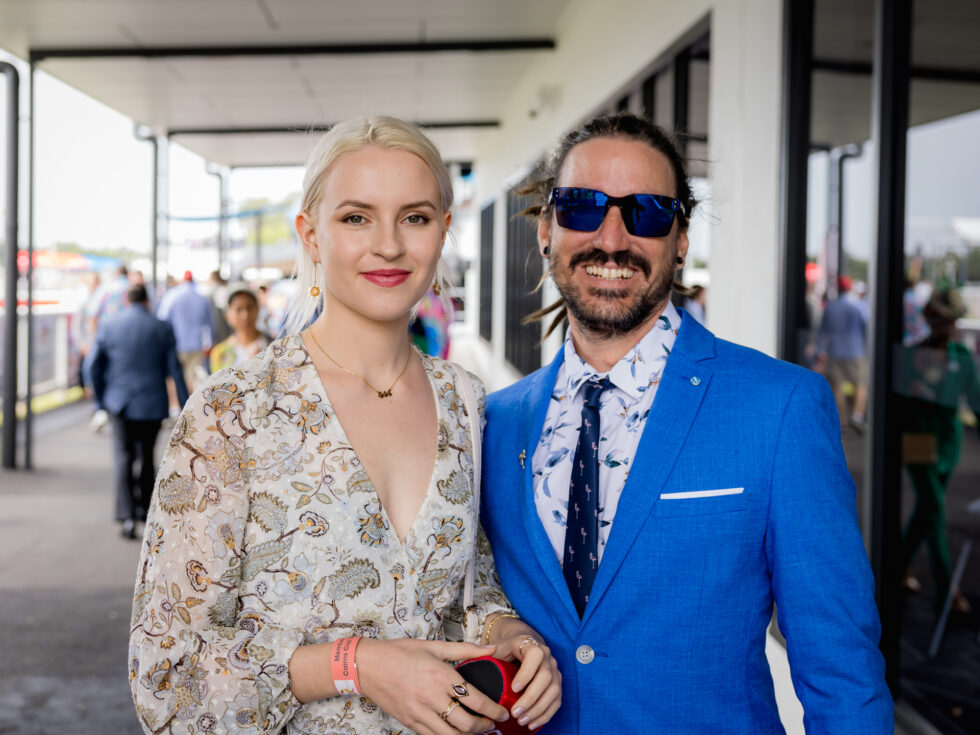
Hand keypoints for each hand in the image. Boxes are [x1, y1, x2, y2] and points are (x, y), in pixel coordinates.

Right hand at [356, 638, 509, 734]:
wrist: (369, 665)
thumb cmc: (401, 653)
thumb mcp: (434, 646)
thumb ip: (466, 649)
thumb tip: (491, 648)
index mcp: (441, 676)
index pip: (475, 699)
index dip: (494, 710)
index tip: (503, 713)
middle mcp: (432, 697)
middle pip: (466, 724)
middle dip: (484, 727)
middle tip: (492, 724)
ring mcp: (419, 713)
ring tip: (477, 730)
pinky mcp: (410, 722)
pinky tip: (455, 732)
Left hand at [490, 621, 561, 729]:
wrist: (522, 643)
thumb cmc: (508, 648)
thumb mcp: (498, 647)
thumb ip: (488, 653)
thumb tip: (478, 658)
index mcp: (532, 645)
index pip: (535, 656)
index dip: (527, 673)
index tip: (514, 688)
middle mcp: (547, 656)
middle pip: (546, 677)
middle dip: (531, 698)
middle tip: (515, 713)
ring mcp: (554, 670)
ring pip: (554, 691)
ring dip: (539, 709)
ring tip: (522, 721)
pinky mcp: (556, 683)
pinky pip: (557, 700)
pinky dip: (546, 714)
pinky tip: (533, 723)